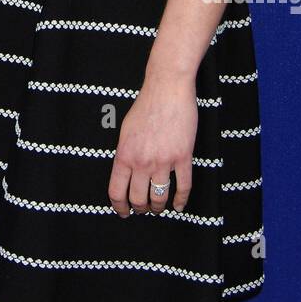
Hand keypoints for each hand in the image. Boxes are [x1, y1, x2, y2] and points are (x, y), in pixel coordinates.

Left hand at [108, 74, 197, 216]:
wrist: (167, 89)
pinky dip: (181, 200)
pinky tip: (178, 206)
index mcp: (124, 154)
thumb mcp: (125, 131)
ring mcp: (163, 160)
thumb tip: (125, 175)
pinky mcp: (183, 157)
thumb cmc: (145, 106)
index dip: (119, 206)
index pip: (117, 191)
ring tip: (158, 208)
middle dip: (140, 208)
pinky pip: (183, 186)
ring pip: (159, 197)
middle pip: (138, 199)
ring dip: (158, 207)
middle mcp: (142, 161)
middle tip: (142, 210)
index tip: (123, 212)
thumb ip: (125, 154)